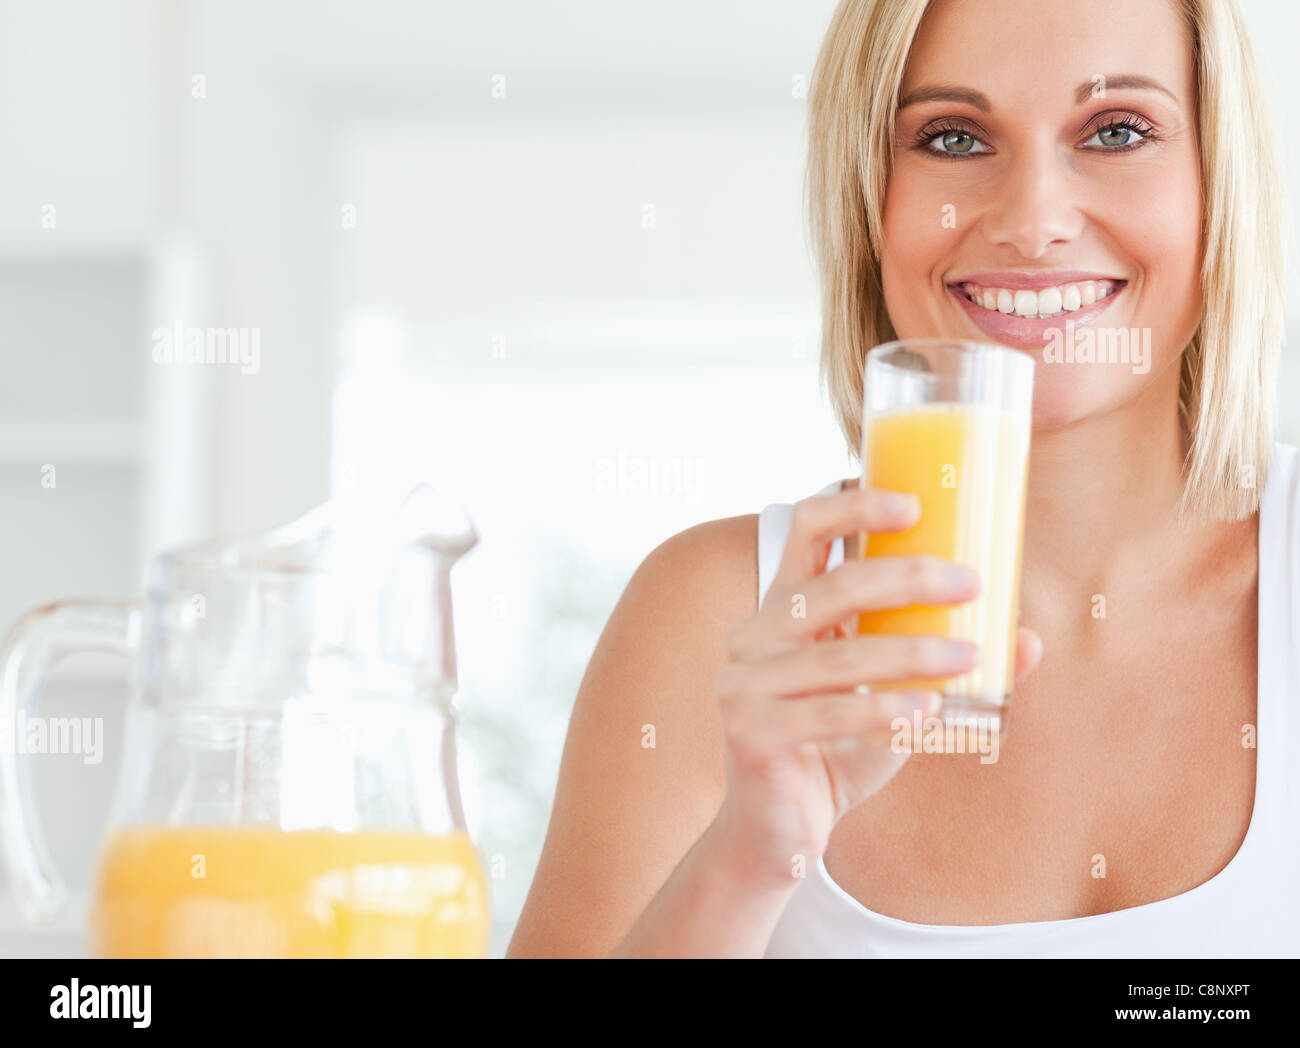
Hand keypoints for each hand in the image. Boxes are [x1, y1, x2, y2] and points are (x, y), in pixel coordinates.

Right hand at [710, 485, 1041, 884]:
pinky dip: (887, 709)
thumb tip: (1027, 639)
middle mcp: (754, 635)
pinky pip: (831, 713)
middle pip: (834, 587)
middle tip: (973, 582)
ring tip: (971, 654)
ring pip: (843, 656)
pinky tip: (932, 709)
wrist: (777, 829)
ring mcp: (745, 683)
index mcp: (781, 609)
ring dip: (915, 651)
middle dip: (910, 577)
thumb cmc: (835, 751)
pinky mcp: (752, 731)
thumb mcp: (893, 698)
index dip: (856, 508)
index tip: (916, 505)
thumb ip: (943, 664)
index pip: (805, 531)